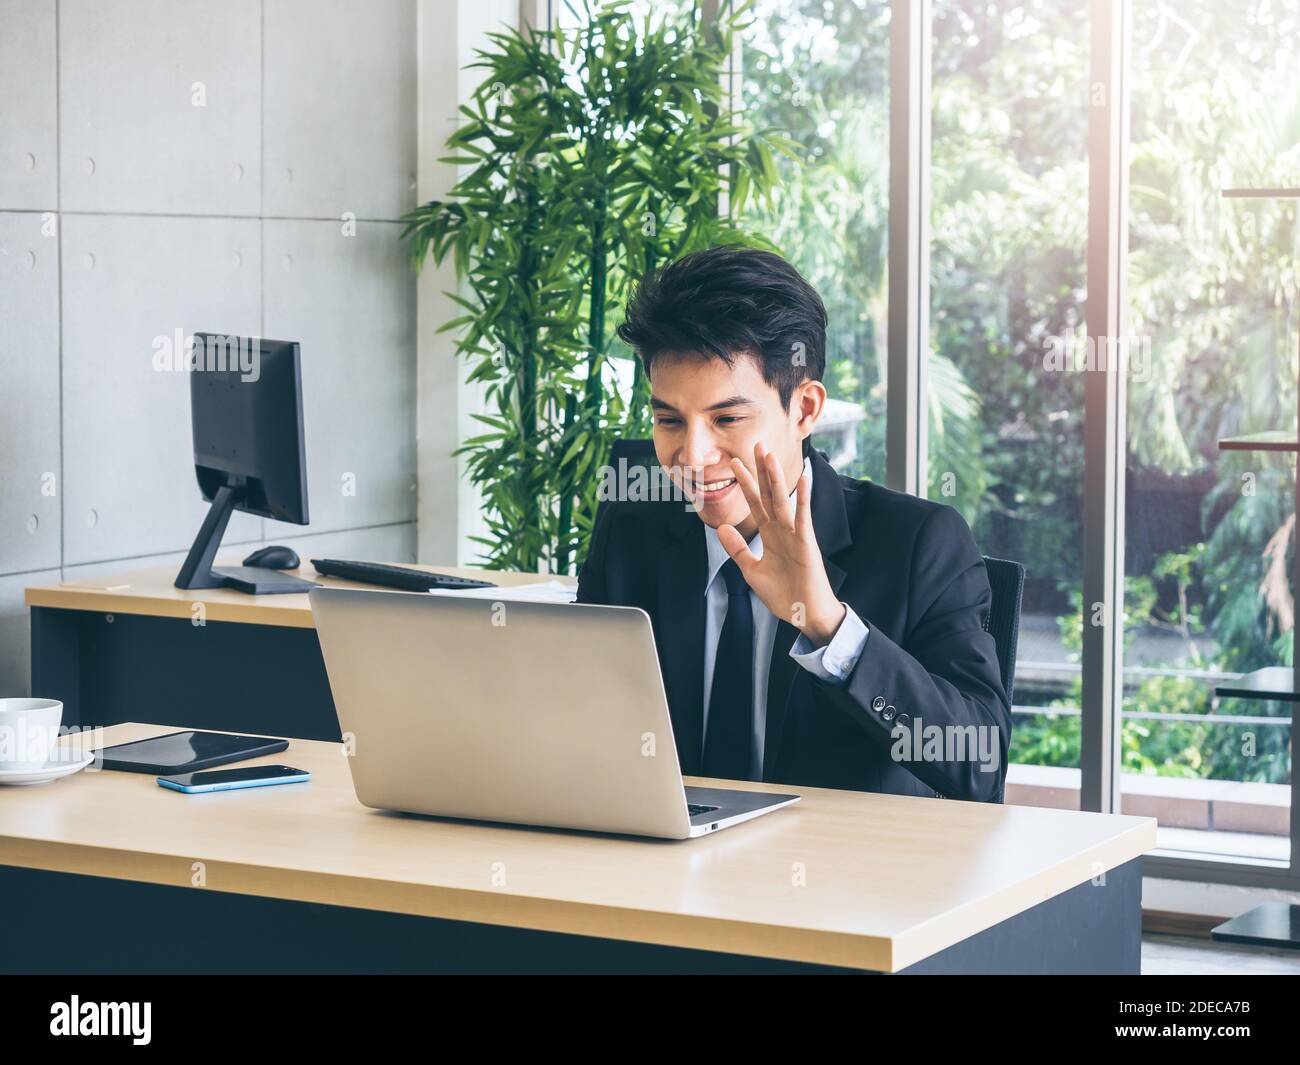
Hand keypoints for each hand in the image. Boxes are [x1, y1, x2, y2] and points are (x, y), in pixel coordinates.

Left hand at [716, 442, 846, 646]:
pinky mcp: (807, 543)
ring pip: (782, 500)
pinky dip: (803, 499)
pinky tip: (802, 480)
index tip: (734, 463)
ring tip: (769, 455)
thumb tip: (722, 529)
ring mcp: (795, 534)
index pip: (755, 503)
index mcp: (770, 534)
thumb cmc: (783, 594)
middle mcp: (782, 529)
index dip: (745, 483)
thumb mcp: (751, 571)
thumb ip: (738, 549)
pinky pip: (803, 517)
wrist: (804, 614)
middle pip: (768, 493)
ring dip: (775, 477)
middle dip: (761, 470)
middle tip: (755, 444)